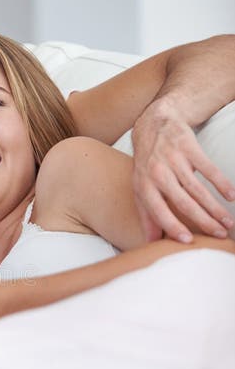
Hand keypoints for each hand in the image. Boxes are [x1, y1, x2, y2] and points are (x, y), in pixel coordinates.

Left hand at [131, 100, 234, 241]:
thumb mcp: (141, 188)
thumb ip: (147, 215)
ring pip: (197, 189)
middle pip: (183, 202)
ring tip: (228, 222)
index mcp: (144, 187)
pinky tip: (232, 195)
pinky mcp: (188, 147)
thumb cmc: (147, 164)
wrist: (154, 125)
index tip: (187, 241)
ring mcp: (173, 160)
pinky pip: (208, 168)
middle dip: (203, 221)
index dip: (172, 226)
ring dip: (215, 207)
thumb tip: (151, 243)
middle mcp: (157, 174)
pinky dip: (221, 182)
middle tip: (220, 234)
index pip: (158, 211)